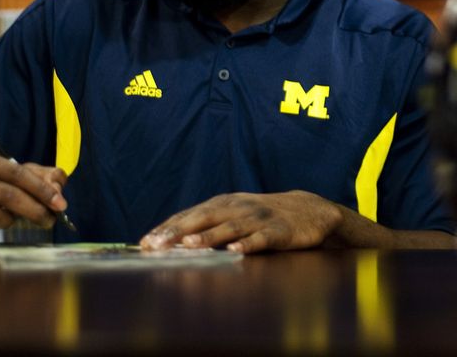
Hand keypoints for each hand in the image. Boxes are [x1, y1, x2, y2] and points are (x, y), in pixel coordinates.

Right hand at [0, 147, 68, 245]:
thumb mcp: (10, 173)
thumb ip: (40, 175)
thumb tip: (58, 186)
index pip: (15, 172)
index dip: (41, 189)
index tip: (60, 204)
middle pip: (8, 195)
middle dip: (35, 210)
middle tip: (51, 220)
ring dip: (10, 221)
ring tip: (9, 219)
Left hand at [140, 190, 343, 253]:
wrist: (311, 210)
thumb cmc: (266, 216)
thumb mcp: (237, 213)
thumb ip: (210, 223)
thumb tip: (173, 240)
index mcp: (225, 203)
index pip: (190, 214)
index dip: (167, 227)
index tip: (145, 242)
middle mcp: (239, 207)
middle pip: (204, 218)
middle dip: (178, 231)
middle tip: (157, 245)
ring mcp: (259, 218)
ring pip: (229, 228)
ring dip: (208, 237)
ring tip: (188, 245)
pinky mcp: (279, 232)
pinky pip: (261, 239)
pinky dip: (247, 244)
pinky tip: (234, 252)